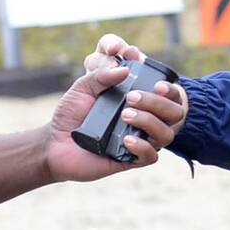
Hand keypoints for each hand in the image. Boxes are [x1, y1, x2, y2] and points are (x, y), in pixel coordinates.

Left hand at [45, 34, 187, 182]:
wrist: (54, 142)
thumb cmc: (71, 113)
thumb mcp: (83, 88)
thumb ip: (102, 75)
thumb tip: (124, 69)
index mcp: (139, 101)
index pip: (169, 94)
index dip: (171, 89)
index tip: (157, 83)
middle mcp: (144, 120)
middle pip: (174, 113)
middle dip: (158, 103)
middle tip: (132, 98)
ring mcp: (139, 140)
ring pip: (166, 134)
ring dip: (150, 122)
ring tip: (125, 116)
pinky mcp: (130, 160)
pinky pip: (151, 156)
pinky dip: (143, 146)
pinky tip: (126, 140)